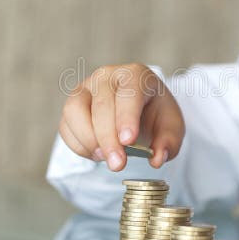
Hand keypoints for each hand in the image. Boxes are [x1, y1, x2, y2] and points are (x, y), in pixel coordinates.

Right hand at [59, 63, 184, 171]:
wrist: (138, 110)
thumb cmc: (154, 114)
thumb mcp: (172, 127)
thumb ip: (169, 142)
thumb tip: (157, 158)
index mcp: (135, 75)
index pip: (129, 93)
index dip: (126, 117)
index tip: (128, 141)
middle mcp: (107, 77)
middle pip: (101, 105)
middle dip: (108, 138)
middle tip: (117, 164)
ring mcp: (85, 88)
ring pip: (75, 110)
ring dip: (88, 139)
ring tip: (105, 158)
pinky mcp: (72, 105)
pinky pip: (66, 126)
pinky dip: (79, 145)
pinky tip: (97, 154)